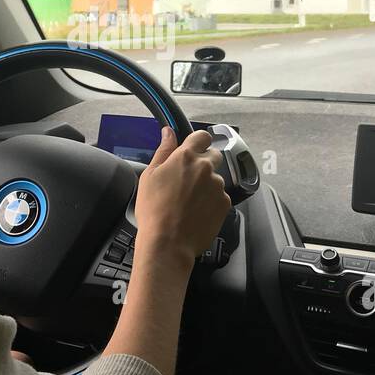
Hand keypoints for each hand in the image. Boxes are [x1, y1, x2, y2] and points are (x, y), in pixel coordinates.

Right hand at [134, 127, 231, 264]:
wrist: (168, 242)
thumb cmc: (154, 210)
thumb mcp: (150, 176)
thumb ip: (163, 151)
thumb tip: (168, 133)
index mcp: (186, 157)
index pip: (202, 136)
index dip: (198, 142)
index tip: (194, 149)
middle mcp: (206, 168)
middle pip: (214, 156)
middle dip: (204, 163)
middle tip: (189, 180)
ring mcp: (217, 186)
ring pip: (216, 179)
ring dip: (207, 185)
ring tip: (190, 202)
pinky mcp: (224, 203)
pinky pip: (220, 197)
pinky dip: (211, 202)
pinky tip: (197, 212)